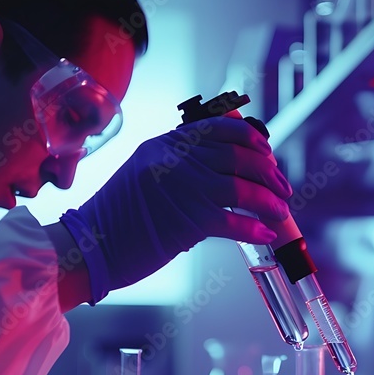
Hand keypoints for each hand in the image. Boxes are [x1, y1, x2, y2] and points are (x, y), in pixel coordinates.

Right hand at [60, 117, 292, 302]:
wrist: (91, 246)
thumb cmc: (120, 218)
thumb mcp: (147, 174)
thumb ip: (182, 165)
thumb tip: (228, 172)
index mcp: (167, 143)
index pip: (221, 128)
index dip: (252, 139)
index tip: (268, 152)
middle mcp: (176, 159)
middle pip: (238, 158)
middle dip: (268, 173)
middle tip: (283, 188)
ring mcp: (183, 188)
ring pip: (242, 188)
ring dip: (268, 201)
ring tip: (280, 212)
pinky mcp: (188, 221)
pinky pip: (234, 221)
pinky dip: (255, 228)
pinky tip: (266, 234)